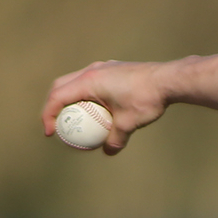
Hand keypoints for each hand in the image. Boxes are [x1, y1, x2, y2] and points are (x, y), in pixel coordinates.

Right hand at [40, 60, 169, 155]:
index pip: (57, 96)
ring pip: (75, 81)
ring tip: (72, 117)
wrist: (169, 79)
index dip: (48, 115)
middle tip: (56, 124)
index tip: (51, 133)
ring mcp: (103, 67)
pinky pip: (90, 80)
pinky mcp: (113, 68)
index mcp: (89, 80)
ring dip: (69, 97)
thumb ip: (116, 138)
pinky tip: (95, 108)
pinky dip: (85, 93)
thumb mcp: (129, 123)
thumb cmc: (146, 98)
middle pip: (61, 85)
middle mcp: (92, 70)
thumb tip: (109, 151)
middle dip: (53, 105)